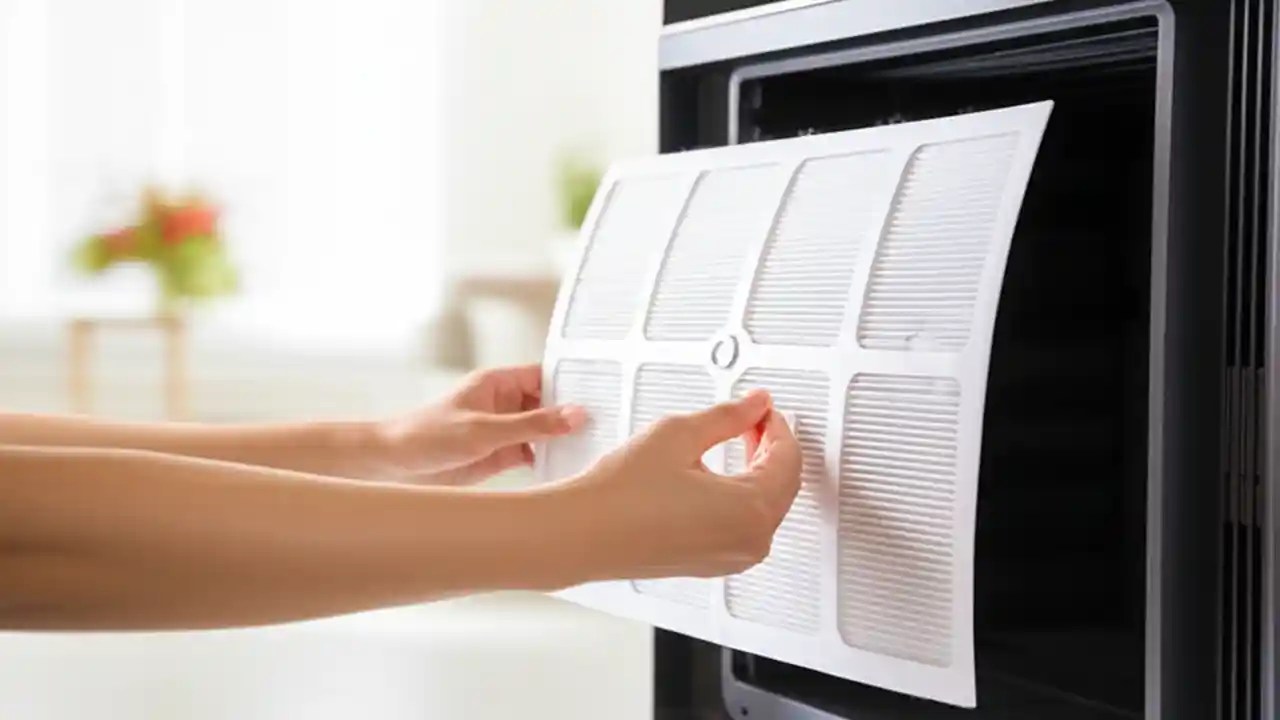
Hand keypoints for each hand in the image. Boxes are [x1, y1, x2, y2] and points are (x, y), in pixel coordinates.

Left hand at [376, 365, 584, 484]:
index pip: (544, 376)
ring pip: (542, 432)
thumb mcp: (485, 429)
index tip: (599, 392)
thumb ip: (532, 425)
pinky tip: (566, 466)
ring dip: (561, 440)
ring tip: (593, 447)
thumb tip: (574, 415)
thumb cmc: (427, 434)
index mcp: (498, 382)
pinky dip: (548, 460)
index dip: (570, 383)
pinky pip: (532, 454)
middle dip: (571, 414)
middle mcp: (503, 404)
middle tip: (605, 423)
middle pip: (548, 405)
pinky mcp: (498, 455)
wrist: (394, 464)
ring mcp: (502, 430)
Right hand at [553, 390, 801, 580]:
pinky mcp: (711, 565)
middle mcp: (749, 542)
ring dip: (758, 471)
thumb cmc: (621, 496)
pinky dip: (742, 497)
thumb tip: (755, 406)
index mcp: (751, 510)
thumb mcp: (680, 436)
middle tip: (752, 419)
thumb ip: (727, 417)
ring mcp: (731, 559)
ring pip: (765, 507)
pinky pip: (744, 526)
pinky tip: (720, 476)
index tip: (762, 408)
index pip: (787, 458)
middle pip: (783, 484)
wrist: (583, 535)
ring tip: (736, 441)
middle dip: (772, 447)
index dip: (776, 425)